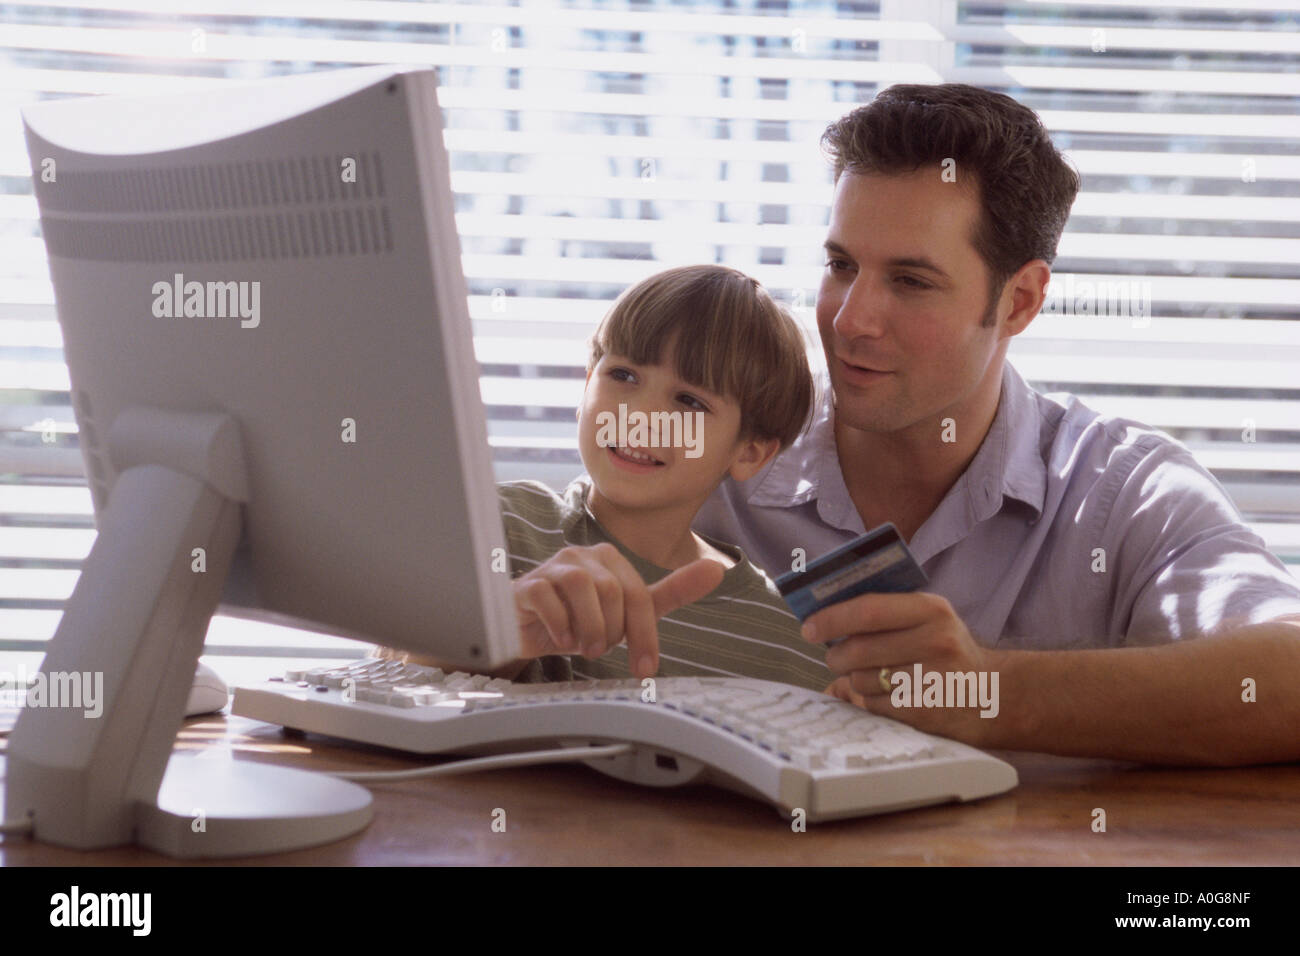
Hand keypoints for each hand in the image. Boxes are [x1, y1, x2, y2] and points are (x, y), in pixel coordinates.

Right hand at [512, 543, 724, 678]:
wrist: (523, 631)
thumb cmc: (577, 620)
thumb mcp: (626, 613)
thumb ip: (670, 594)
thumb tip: (718, 568)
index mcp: (609, 560)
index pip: (639, 594)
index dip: (644, 634)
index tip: (644, 669)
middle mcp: (582, 556)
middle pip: (614, 590)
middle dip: (613, 630)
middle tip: (602, 650)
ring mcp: (552, 567)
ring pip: (582, 586)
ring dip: (589, 627)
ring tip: (584, 647)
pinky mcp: (526, 584)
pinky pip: (546, 596)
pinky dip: (558, 624)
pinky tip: (560, 641)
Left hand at [806, 591, 998, 745]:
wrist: (996, 695)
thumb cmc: (948, 651)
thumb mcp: (927, 620)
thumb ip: (881, 614)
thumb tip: (819, 626)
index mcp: (932, 609)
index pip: (869, 610)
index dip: (832, 618)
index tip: (808, 627)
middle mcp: (936, 641)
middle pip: (859, 649)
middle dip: (835, 656)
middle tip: (834, 658)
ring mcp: (933, 679)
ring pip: (862, 679)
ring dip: (854, 680)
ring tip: (872, 676)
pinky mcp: (926, 712)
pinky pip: (874, 705)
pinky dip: (869, 701)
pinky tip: (887, 695)